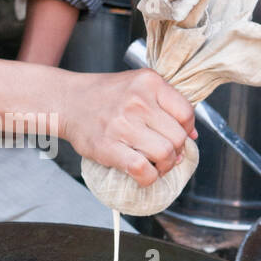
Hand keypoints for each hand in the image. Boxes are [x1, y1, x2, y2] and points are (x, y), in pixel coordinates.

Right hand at [59, 69, 196, 184]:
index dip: (187, 131)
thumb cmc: (105, 96)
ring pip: (164, 155)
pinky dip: (148, 178)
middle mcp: (138, 101)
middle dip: (176, 152)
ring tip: (155, 164)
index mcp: (149, 82)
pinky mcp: (108, 146)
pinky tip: (144, 174)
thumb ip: (166, 104)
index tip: (178, 136)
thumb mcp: (138, 86)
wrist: (68, 101)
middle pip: (177, 138)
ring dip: (164, 166)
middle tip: (165, 154)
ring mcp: (123, 124)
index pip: (186, 113)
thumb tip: (193, 134)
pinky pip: (142, 169)